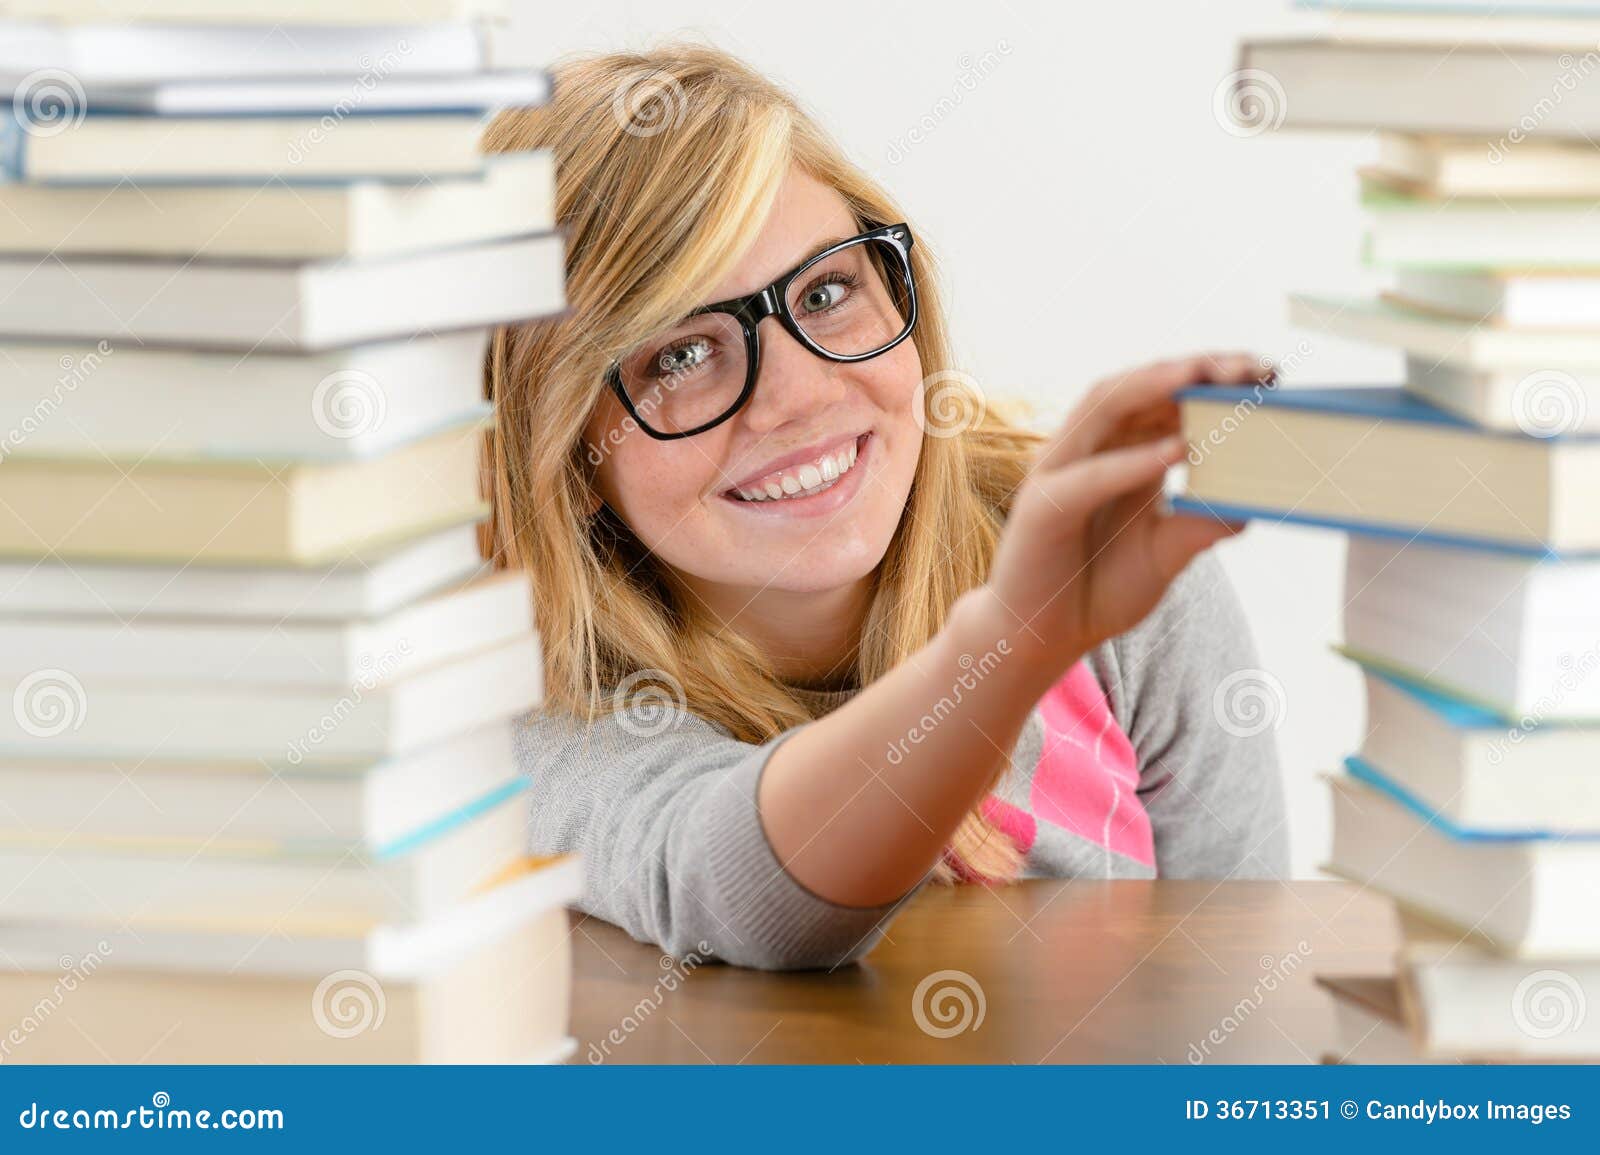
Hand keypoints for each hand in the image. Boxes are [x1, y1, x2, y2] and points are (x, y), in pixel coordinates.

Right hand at [958, 352, 1268, 687]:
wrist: (1042, 638)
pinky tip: (1178, 451)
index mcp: (1120, 452)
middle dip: (1191, 370)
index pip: (1164, 397)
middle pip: (1138, 388)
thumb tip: (1252, 501)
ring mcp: (1060, 472)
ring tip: (1202, 377)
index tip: (1266, 373)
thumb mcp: (1166, 554)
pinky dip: (1132, 462)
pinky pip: (1089, 476)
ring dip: (1154, 387)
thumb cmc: (1099, 589)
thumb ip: (1202, 524)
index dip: (1211, 379)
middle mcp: (1088, 450)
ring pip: (1104, 408)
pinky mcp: (1041, 507)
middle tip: (1246, 366)